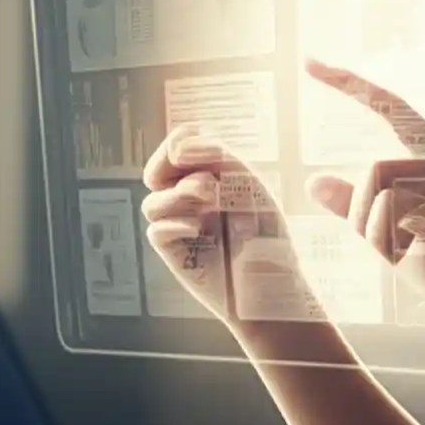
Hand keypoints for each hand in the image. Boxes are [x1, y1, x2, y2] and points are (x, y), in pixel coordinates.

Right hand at [140, 126, 304, 324]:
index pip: (181, 144)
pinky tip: (198, 228)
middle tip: (205, 180)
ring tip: (212, 199)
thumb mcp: (248, 185)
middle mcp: (190, 198)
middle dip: (168, 167)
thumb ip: (218, 158)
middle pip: (156, 170)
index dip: (182, 142)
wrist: (272, 283)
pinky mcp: (174, 250)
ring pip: (152, 202)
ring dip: (179, 195)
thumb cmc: (267, 232)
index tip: (200, 151)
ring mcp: (179, 223)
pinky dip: (174, 224)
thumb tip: (179, 147)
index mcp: (211, 176)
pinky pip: (155, 230)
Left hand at [303, 58, 424, 330]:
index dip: (352, 84)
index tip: (310, 62)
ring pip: (386, 193)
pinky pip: (403, 214)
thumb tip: (311, 179)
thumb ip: (357, 209)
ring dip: (380, 234)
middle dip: (364, 215)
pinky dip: (396, 244)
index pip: (393, 109)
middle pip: (376, 170)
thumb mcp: (396, 238)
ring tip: (411, 255)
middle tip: (388, 250)